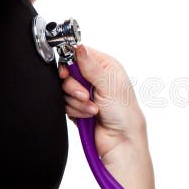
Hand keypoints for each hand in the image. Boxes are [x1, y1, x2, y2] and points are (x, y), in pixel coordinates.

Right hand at [59, 45, 154, 188]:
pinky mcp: (78, 106)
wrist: (121, 141)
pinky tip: (88, 115)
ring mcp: (85, 92)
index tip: (66, 72)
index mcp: (105, 66)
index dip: (69, 62)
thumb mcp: (109, 85)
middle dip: (73, 87)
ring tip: (92, 109)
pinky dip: (74, 110)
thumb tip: (78, 47)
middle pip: (67, 72)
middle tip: (85, 95)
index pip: (78, 54)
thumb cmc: (124, 113)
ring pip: (64, 89)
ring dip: (76, 101)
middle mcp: (95, 77)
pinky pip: (64, 103)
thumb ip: (90, 66)